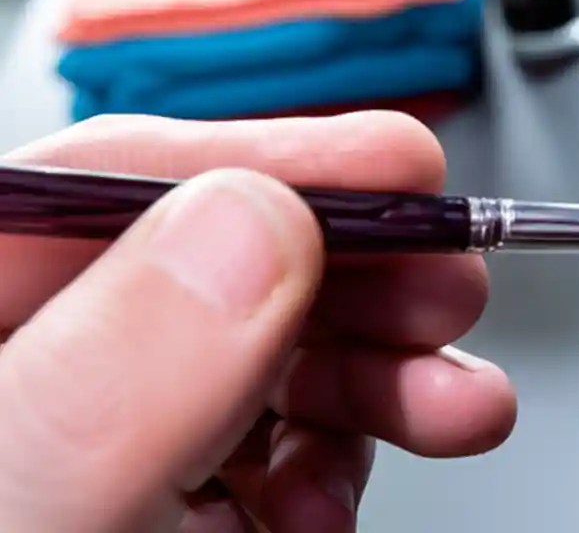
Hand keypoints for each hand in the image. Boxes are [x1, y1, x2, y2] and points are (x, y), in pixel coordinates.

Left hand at [0, 112, 516, 531]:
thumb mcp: (41, 509)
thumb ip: (127, 367)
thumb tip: (255, 224)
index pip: (109, 182)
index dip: (273, 159)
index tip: (403, 165)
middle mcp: (39, 364)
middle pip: (214, 261)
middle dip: (358, 276)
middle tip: (449, 288)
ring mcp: (103, 428)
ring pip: (263, 352)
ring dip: (380, 378)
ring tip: (457, 406)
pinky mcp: (159, 491)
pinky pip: (266, 442)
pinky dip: (330, 462)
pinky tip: (328, 499)